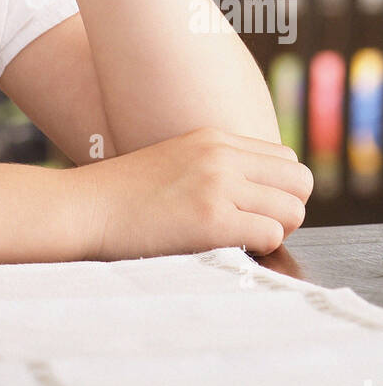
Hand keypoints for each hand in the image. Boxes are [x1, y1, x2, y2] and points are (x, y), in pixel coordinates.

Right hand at [70, 127, 312, 260]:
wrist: (85, 207)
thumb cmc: (125, 194)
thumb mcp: (177, 160)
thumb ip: (217, 166)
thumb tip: (260, 193)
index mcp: (214, 137)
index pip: (287, 158)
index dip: (279, 190)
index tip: (256, 209)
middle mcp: (221, 154)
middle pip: (300, 180)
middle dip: (288, 209)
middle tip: (257, 227)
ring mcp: (217, 185)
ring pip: (292, 210)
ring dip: (275, 231)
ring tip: (241, 239)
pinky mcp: (211, 219)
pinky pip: (270, 234)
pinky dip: (259, 249)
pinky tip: (228, 248)